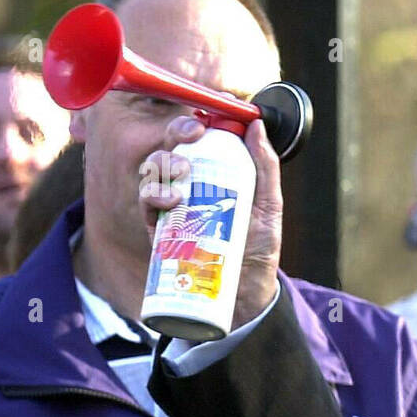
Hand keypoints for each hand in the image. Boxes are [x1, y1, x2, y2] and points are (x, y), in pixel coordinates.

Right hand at [138, 115, 282, 328]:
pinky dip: (152, 198)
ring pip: (151, 177)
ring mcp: (171, 212)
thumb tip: (256, 125)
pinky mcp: (160, 236)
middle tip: (191, 140)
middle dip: (172, 140)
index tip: (199, 124)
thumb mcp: (269, 204)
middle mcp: (185, 190)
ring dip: (161, 167)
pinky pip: (147, 210)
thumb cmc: (257, 247)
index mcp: (209, 177)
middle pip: (167, 154)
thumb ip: (265, 167)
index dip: (188, 127)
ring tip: (182, 174)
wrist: (249, 293)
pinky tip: (169, 199)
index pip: (191, 143)